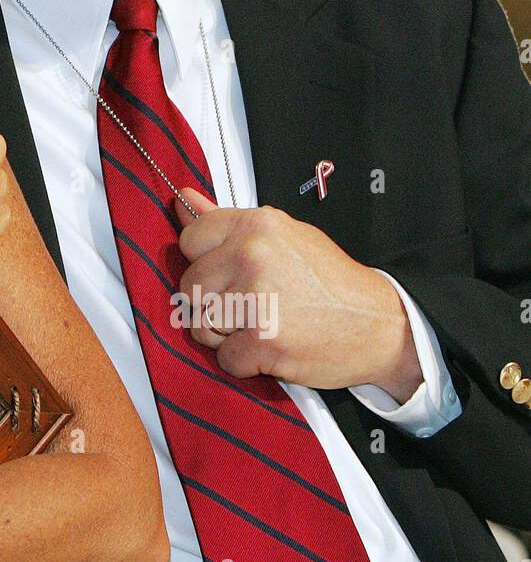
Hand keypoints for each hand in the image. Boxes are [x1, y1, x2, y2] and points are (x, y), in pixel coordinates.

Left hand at [175, 189, 422, 400]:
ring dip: (226, 335)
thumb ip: (228, 222)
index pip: (190, 239)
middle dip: (213, 303)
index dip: (204, 261)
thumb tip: (182, 199)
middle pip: (190, 285)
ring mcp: (257, 297)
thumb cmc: (329, 282)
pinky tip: (274, 347)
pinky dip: (246, 362)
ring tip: (263, 325)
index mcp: (257, 224)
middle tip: (253, 306)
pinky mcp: (263, 339)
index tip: (229, 273)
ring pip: (201, 323)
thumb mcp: (284, 237)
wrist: (380, 325)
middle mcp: (252, 254)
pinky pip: (225, 358)